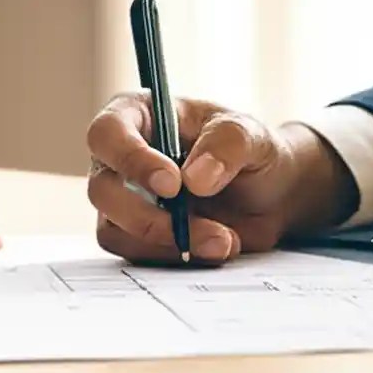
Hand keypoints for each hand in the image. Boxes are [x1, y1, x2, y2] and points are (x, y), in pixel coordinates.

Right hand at [85, 92, 357, 263]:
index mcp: (138, 116)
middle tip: (188, 227)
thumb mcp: (250, 135)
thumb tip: (194, 179)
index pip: (108, 133)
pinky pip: (137, 255)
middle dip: (146, 216)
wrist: (270, 195)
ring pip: (115, 230)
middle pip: (102, 190)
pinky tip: (216, 247)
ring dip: (167, 242)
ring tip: (223, 240)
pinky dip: (175, 256)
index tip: (172, 184)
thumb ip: (227, 145)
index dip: (131, 159)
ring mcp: (124, 201)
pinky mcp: (136, 237)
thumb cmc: (249, 150)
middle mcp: (120, 159)